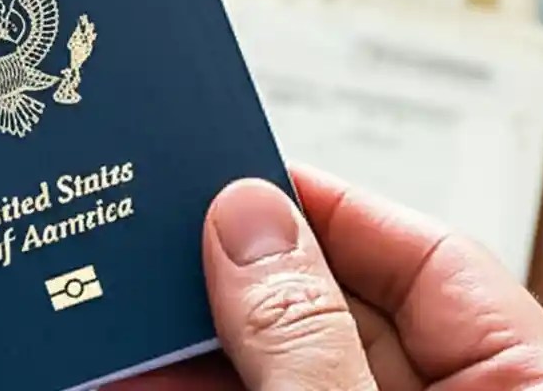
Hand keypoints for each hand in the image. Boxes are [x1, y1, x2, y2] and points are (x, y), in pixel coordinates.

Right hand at [106, 168, 542, 390]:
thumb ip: (310, 346)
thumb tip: (247, 225)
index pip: (429, 261)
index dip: (330, 204)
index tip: (240, 171)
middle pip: (331, 313)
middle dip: (233, 276)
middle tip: (150, 237)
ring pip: (271, 370)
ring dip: (189, 343)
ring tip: (112, 308)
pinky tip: (126, 372)